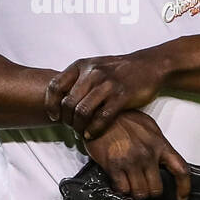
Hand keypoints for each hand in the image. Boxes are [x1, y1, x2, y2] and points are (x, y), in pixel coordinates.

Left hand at [45, 48, 170, 140]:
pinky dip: (94, 130)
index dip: (51, 104)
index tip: (55, 116)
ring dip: (79, 126)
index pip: (55, 86)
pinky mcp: (122, 96)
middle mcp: (92, 73)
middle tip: (71, 127)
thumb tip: (58, 100)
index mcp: (81, 65)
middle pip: (68, 103)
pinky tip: (92, 134)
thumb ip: (77, 80)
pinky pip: (102, 118)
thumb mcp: (94, 67)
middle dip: (67, 120)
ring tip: (81, 132)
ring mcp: (107, 84)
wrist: (149, 66)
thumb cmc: (118, 70)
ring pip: (82, 111)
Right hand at [81, 109, 190, 199]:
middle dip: (150, 191)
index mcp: (159, 144)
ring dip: (135, 192)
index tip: (181, 198)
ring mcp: (131, 161)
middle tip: (144, 186)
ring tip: (130, 183)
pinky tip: (118, 181)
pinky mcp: (113, 166)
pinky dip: (121, 189)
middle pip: (156, 189)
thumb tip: (163, 160)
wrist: (99, 114)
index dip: (184, 188)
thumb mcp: (148, 126)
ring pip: (140, 193)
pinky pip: (122, 189)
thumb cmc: (123, 118)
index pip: (180, 170)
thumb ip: (158, 144)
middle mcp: (147, 154)